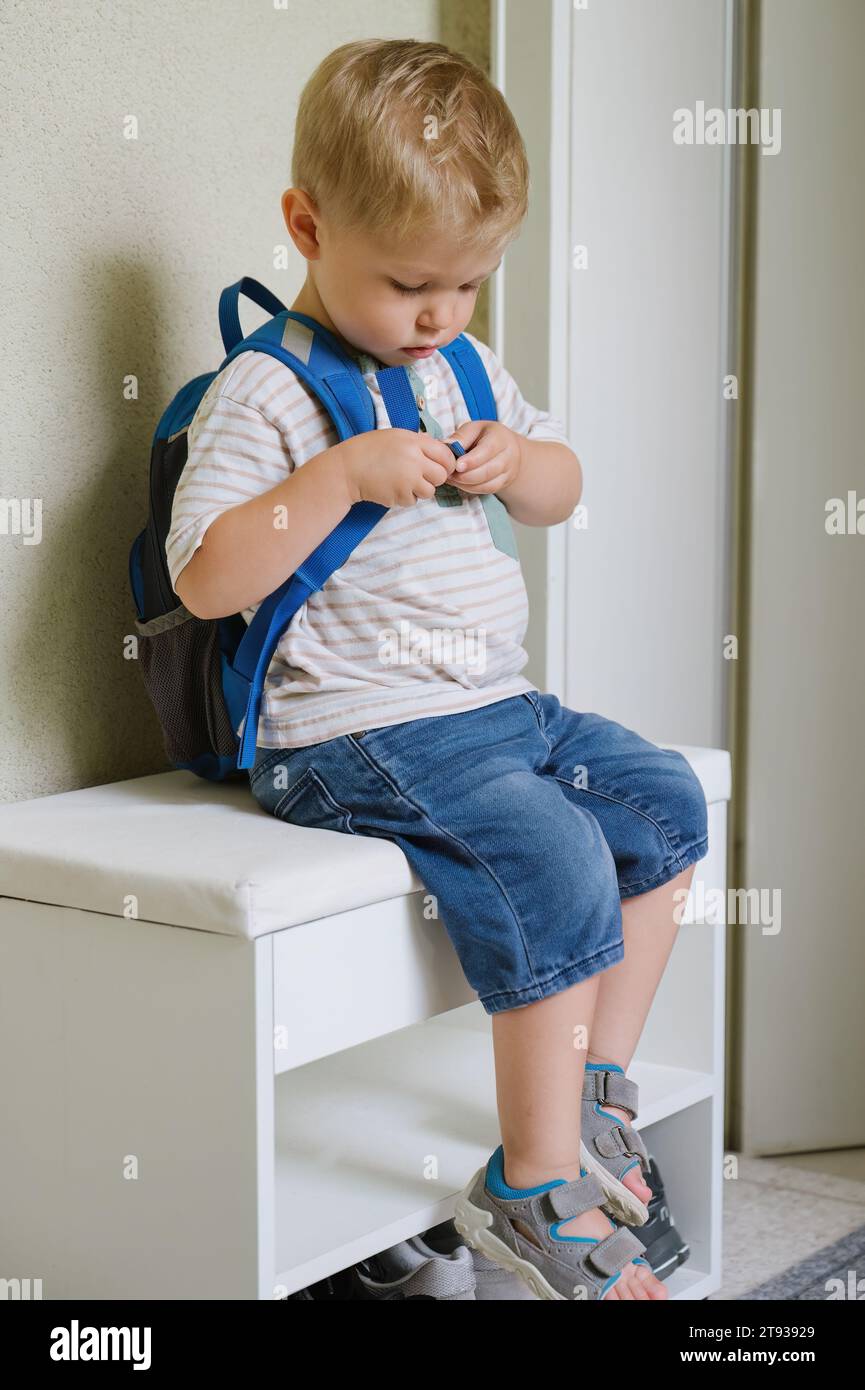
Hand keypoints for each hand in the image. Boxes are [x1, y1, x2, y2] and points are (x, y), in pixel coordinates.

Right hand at [338, 428, 456, 508]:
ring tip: (403, 481)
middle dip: (434, 478)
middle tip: (420, 475)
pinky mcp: (400, 496)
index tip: (441, 466)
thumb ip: (419, 443)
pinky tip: (392, 487)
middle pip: (441, 476)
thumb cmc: (370, 450)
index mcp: (414, 442)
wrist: (348, 469)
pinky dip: (405, 497)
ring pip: (429, 491)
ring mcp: (408, 480)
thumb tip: (441, 451)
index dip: (446, 462)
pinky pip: (413, 501)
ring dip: (420, 489)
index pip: (445, 455)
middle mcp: (414, 461)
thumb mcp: (396, 436)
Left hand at [442, 421, 522, 496]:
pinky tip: (460, 483)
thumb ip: (461, 437)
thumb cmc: (486, 436)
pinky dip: (471, 488)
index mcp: (500, 438)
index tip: (457, 466)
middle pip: (488, 471)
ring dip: (466, 484)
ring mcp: (508, 471)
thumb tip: (445, 445)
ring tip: (452, 478)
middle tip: (449, 474)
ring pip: (488, 484)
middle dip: (466, 476)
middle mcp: (508, 456)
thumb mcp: (474, 429)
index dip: (472, 461)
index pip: (487, 451)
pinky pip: (487, 490)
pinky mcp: (504, 483)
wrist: (507, 447)